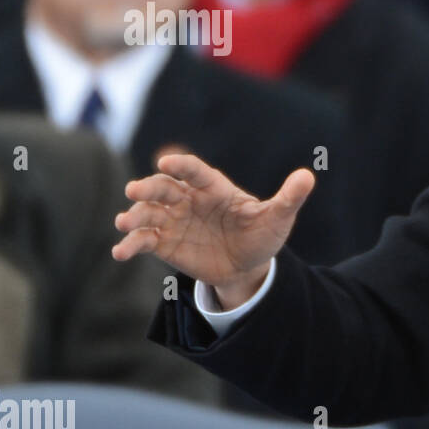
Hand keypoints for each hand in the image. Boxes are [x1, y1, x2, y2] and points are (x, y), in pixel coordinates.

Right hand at [112, 152, 313, 307]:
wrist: (248, 266)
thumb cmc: (262, 235)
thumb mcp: (278, 218)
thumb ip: (289, 198)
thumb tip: (308, 175)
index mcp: (213, 187)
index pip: (194, 171)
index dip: (181, 165)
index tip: (166, 162)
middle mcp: (188, 199)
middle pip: (163, 188)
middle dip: (148, 188)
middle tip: (134, 191)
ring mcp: (173, 220)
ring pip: (148, 213)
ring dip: (133, 216)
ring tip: (123, 223)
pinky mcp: (164, 243)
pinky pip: (143, 240)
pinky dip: (130, 244)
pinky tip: (120, 252)